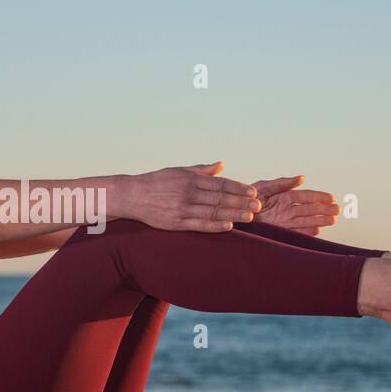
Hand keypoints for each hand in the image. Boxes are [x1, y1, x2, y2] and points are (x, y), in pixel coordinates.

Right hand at [121, 161, 259, 231]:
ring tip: (250, 217)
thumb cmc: (157, 182)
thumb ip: (202, 170)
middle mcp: (188, 193)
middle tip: (258, 205)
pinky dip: (216, 226)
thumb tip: (222, 165)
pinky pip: (200, 225)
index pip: (220, 184)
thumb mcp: (179, 170)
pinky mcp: (176, 223)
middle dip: (241, 202)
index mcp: (190, 179)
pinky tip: (230, 226)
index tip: (252, 192)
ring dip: (234, 214)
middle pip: (220, 198)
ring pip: (213, 212)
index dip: (238, 188)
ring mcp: (182, 208)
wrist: (132, 195)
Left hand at [249, 175, 338, 235]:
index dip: (319, 196)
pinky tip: (317, 231)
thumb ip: (283, 183)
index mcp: (285, 196)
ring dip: (319, 220)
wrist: (235, 212)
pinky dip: (306, 232)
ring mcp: (284, 220)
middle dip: (324, 209)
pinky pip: (295, 232)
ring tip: (333, 220)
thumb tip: (302, 178)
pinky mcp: (279, 231)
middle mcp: (287, 208)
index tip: (332, 197)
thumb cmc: (247, 197)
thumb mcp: (264, 186)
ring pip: (306, 220)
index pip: (306, 196)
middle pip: (310, 209)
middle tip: (338, 210)